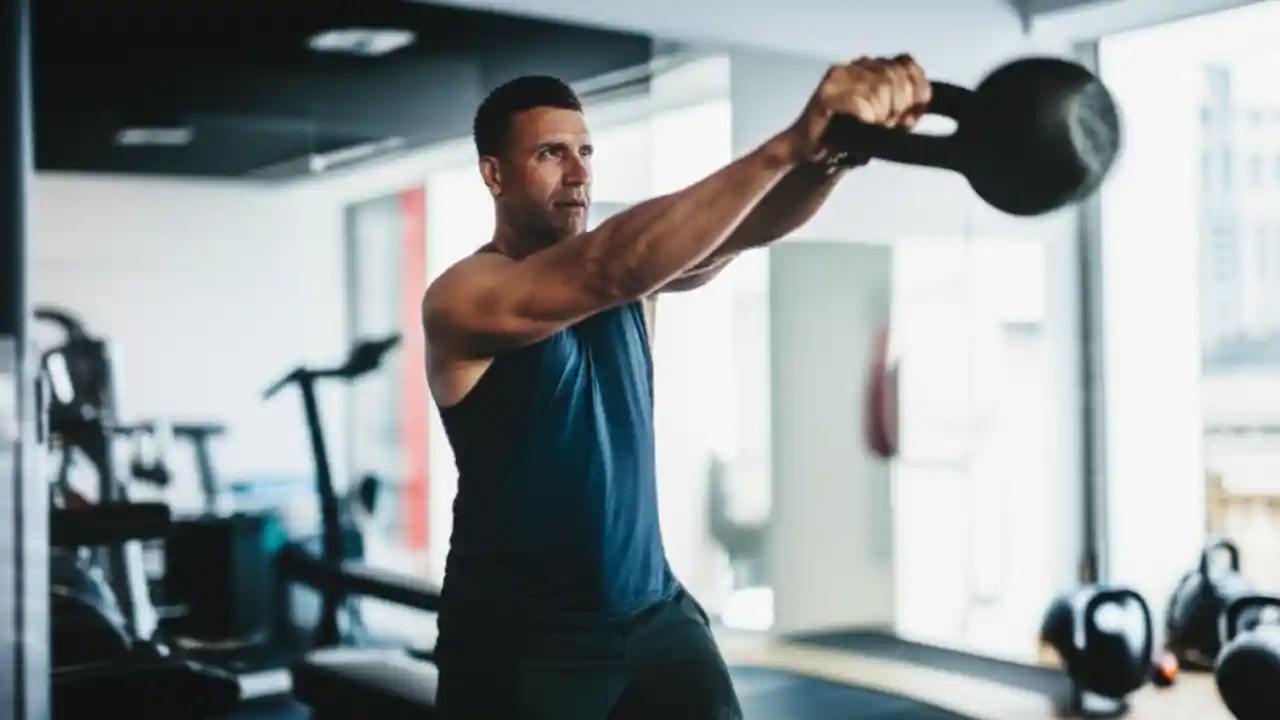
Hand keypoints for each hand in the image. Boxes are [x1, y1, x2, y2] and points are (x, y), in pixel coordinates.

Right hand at [785, 54, 931, 164]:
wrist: (814, 156)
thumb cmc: (848, 139)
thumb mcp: (888, 120)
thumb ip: (906, 106)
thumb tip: (920, 105)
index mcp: (872, 66)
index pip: (906, 63)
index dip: (916, 90)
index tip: (909, 117)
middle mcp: (855, 66)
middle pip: (894, 75)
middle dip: (899, 106)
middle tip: (890, 126)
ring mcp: (838, 77)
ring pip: (878, 87)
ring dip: (881, 114)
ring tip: (875, 128)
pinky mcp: (826, 94)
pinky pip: (859, 101)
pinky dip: (866, 118)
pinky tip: (863, 126)